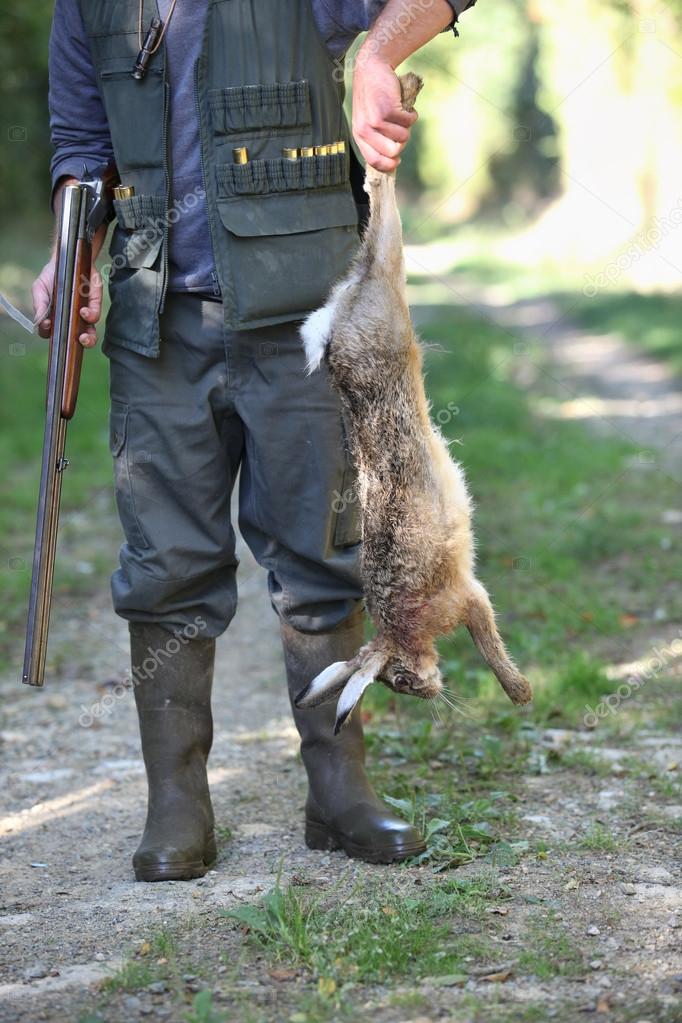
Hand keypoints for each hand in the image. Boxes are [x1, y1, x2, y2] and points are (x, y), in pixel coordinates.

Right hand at [31, 257, 102, 347]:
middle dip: (77, 344)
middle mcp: (70, 321)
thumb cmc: (52, 277)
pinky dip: (90, 316)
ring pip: (89, 334)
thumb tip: (39, 322)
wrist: (69, 260)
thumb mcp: (40, 288)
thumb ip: (39, 305)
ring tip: (83, 336)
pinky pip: (95, 315)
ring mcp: (84, 315)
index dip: (50, 334)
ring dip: (88, 339)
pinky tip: (83, 311)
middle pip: (74, 341)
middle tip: (76, 340)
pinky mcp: (94, 305)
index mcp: (55, 319)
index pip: (51, 334)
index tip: (48, 326)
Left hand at [351, 54, 417, 171]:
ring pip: (403, 137)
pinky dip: (412, 115)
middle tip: (399, 128)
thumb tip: (392, 159)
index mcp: (359, 135)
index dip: (389, 164)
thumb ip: (374, 138)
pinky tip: (405, 107)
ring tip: (400, 114)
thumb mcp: (367, 119)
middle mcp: (365, 130)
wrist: (372, 68)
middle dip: (401, 142)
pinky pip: (409, 122)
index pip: (375, 161)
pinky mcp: (388, 110)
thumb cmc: (373, 97)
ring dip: (407, 126)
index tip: (397, 161)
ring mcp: (376, 121)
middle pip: (393, 152)